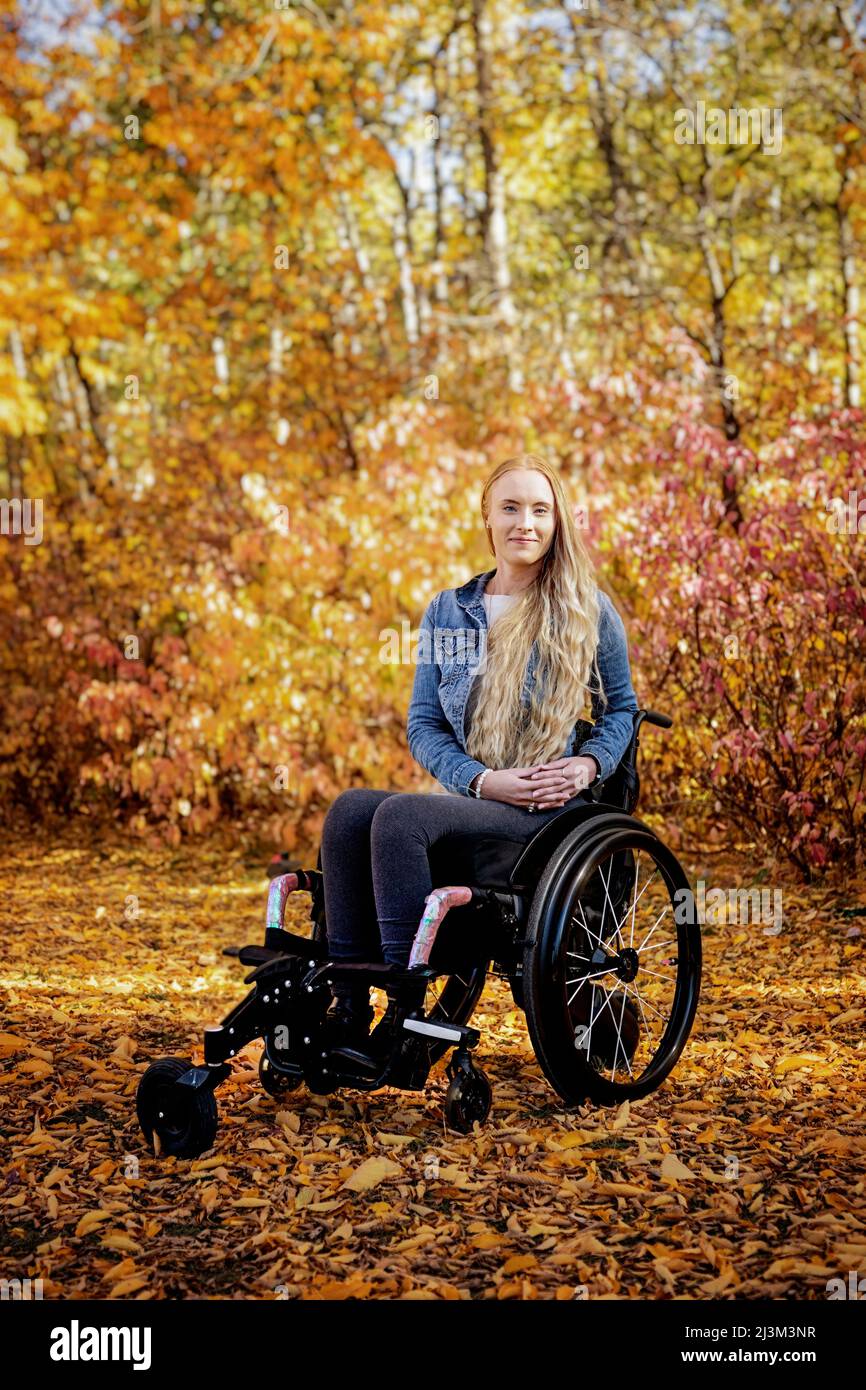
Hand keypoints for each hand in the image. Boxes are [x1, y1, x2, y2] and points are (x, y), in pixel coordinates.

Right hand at [478, 757, 595, 809]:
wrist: (485, 788)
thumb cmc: (499, 777)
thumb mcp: (514, 771)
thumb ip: (529, 771)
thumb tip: (542, 767)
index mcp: (521, 785)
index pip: (540, 783)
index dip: (552, 781)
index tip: (562, 778)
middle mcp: (522, 796)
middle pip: (543, 795)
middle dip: (556, 793)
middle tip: (568, 791)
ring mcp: (521, 802)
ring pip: (540, 803)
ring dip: (552, 802)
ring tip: (564, 800)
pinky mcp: (519, 806)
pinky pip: (534, 807)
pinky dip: (544, 807)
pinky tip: (551, 806)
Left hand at [523, 755, 597, 808]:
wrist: (592, 769)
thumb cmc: (577, 763)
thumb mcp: (567, 760)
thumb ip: (555, 764)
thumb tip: (542, 766)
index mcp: (569, 772)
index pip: (554, 774)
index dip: (543, 775)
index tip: (533, 777)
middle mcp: (571, 782)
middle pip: (555, 787)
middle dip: (544, 791)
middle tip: (533, 794)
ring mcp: (572, 790)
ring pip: (558, 796)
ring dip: (548, 801)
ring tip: (538, 805)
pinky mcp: (573, 794)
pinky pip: (562, 801)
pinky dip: (553, 805)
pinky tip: (546, 807)